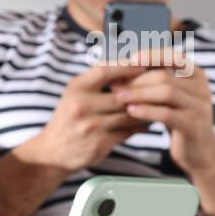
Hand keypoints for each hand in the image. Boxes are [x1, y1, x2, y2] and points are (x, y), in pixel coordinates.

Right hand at [22, 62, 152, 172]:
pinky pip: (128, 131)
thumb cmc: (69, 117)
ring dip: (146, 109)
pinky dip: (140, 125)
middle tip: (160, 85)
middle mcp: (82, 106)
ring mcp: (91, 126)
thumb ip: (97, 80)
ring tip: (159, 103)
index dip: (126, 67)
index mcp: (76, 88)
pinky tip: (148, 120)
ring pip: (129, 114)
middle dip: (143, 91)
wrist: (53, 151)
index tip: (143, 64)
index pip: (104, 71)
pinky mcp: (100, 144)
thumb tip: (128, 65)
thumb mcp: (75, 93)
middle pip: (122, 95)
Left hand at [111, 49, 214, 176]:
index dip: (152, 55)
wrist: (199, 152)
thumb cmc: (178, 120)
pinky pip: (166, 114)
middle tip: (115, 84)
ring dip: (139, 94)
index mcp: (197, 76)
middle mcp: (202, 88)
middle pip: (165, 76)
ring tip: (119, 97)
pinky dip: (146, 111)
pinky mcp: (193, 126)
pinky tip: (131, 111)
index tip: (130, 59)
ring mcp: (200, 107)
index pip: (174, 56)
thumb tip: (120, 71)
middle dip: (137, 80)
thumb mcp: (170, 98)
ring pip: (166, 92)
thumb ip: (153, 83)